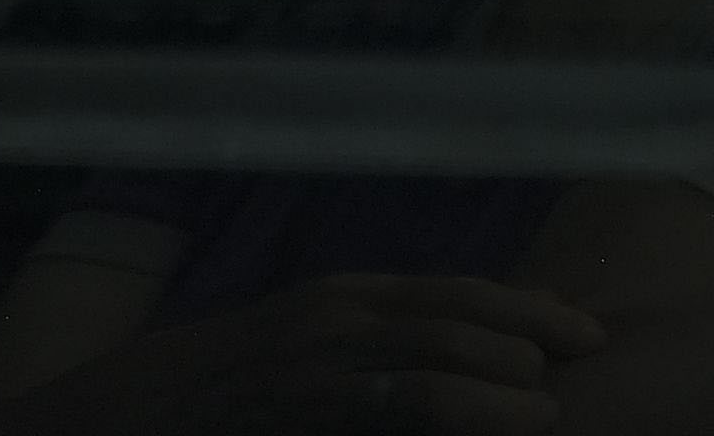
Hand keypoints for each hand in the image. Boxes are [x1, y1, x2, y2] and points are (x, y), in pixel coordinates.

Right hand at [55, 274, 598, 430]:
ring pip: (438, 356)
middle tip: (590, 360)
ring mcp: (318, 364)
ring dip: (506, 382)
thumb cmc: (214, 392)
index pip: (451, 290)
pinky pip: (401, 404)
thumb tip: (441, 358)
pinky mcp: (309, 407)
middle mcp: (332, 318)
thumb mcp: (293, 350)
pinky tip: (506, 423)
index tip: (582, 325)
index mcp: (336, 299)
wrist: (123, 414)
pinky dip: (463, 411)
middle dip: (532, 335)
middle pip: (458, 315)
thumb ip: (365, 350)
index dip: (525, 304)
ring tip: (551, 408)